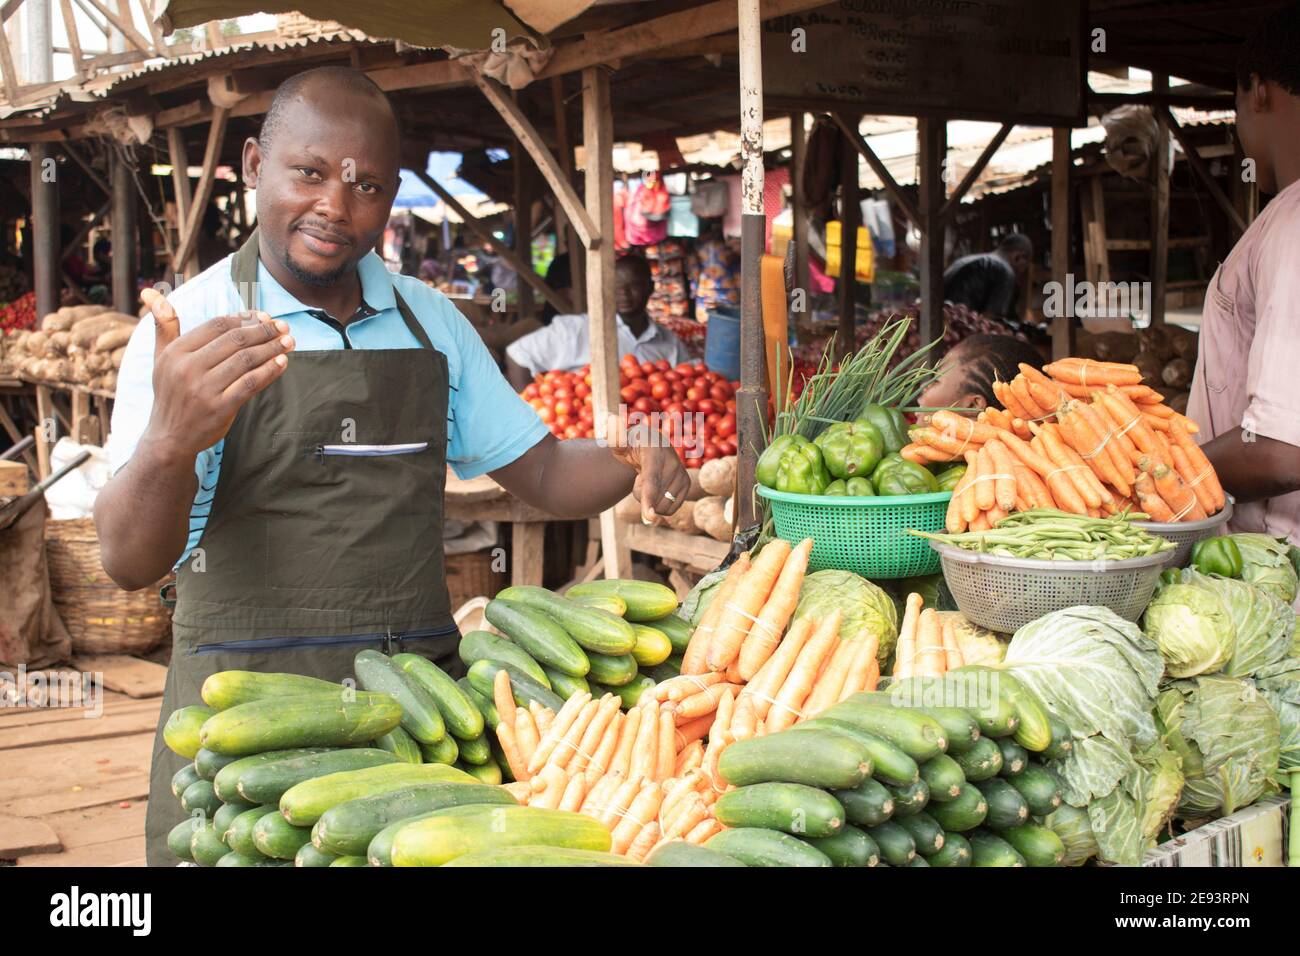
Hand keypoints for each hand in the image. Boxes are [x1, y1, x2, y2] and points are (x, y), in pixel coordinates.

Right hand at [140, 288, 294, 461]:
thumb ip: (164, 326)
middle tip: (283, 326)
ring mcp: (204, 389)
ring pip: (246, 360)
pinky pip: (251, 384)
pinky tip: (282, 363)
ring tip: (288, 342)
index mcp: (176, 352)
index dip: (244, 318)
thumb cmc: (171, 393)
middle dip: (263, 331)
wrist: (169, 437)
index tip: (263, 316)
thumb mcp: (162, 358)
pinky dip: (269, 371)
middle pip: (235, 340)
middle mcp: (188, 368)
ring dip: (272, 348)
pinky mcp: (220, 408)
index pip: (217, 325)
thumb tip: (151, 292)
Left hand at [601, 413, 690, 522]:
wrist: (649, 446)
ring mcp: (682, 472)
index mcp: (654, 451)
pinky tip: (657, 489)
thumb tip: (610, 423)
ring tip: (648, 481)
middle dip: (640, 494)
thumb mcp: (619, 442)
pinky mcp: (687, 484)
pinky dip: (659, 505)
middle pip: (654, 498)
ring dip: (651, 501)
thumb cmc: (630, 445)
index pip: (651, 480)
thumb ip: (614, 437)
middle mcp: (672, 461)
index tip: (648, 518)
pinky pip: (671, 509)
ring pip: (663, 505)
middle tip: (638, 476)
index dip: (648, 499)